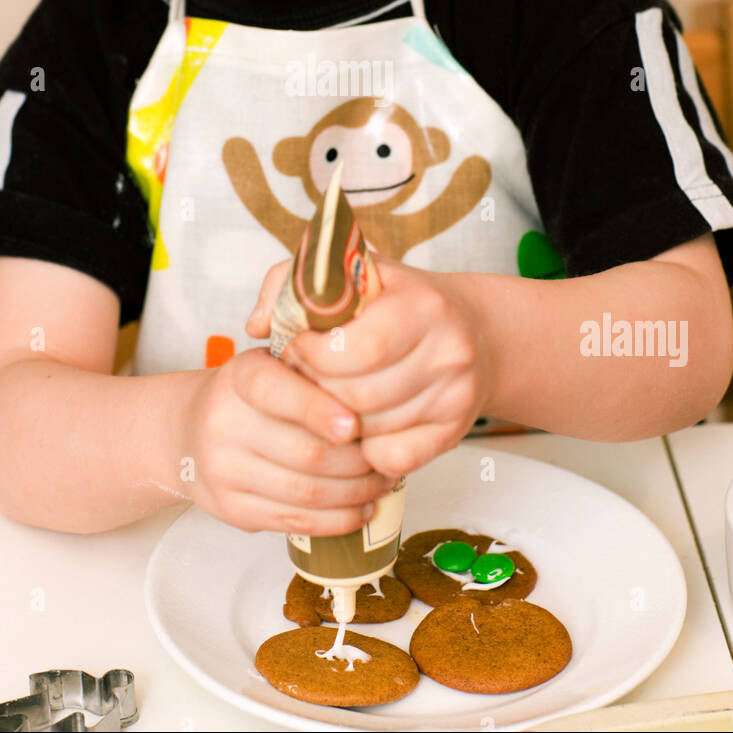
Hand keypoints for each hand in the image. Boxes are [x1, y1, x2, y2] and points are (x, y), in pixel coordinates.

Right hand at [178, 344, 394, 535]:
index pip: (277, 392)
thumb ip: (312, 367)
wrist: (188, 431)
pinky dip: (338, 520)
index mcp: (240, 378)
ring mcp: (225, 472)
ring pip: (306, 493)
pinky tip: (362, 508)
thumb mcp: (272, 364)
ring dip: (357, 493)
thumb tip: (376, 390)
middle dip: (360, 461)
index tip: (356, 425)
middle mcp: (224, 424)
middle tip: (389, 457)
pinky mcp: (233, 510)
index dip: (319, 410)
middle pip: (306, 453)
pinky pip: (296, 522)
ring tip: (383, 483)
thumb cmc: (252, 396)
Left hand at [246, 255, 490, 479]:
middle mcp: (449, 351)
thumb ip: (292, 284)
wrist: (476, 333)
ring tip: (331, 397)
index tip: (298, 347)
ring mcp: (456, 395)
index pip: (354, 349)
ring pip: (370, 430)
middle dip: (318, 389)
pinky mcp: (455, 432)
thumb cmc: (398, 302)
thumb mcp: (351, 274)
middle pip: (357, 396)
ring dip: (338, 419)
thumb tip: (257, 325)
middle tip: (307, 377)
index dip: (311, 355)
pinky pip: (392, 458)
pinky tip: (361, 424)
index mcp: (423, 305)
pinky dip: (367, 449)